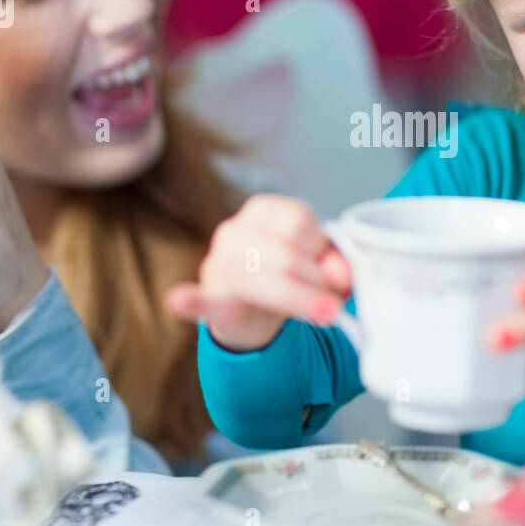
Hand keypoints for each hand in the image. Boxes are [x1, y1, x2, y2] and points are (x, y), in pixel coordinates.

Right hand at [164, 194, 351, 350]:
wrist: (253, 310)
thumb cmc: (288, 276)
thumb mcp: (317, 262)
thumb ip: (333, 264)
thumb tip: (344, 275)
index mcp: (263, 211)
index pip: (297, 221)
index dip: (323, 251)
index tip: (339, 276)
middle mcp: (234, 231)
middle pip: (282, 253)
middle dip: (315, 283)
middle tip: (334, 305)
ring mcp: (217, 264)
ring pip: (257, 278)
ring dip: (297, 299)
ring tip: (322, 314)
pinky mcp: (208, 298)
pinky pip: (198, 298)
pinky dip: (191, 301)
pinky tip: (180, 301)